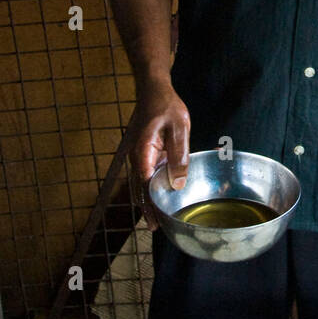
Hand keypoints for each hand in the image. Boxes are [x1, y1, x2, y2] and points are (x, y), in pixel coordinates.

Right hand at [130, 80, 190, 229]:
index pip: (146, 185)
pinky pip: (148, 175)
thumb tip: (177, 184)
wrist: (154, 90)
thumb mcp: (179, 128)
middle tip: (155, 228)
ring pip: (143, 184)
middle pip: (140, 188)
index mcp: (143, 152)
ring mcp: (141, 156)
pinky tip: (160, 199)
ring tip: (156, 221)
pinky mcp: (147, 154)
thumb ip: (179, 155)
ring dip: (149, 201)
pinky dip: (152, 189)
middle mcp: (138, 158)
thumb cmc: (166, 106)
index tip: (157, 220)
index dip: (151, 204)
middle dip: (148, 208)